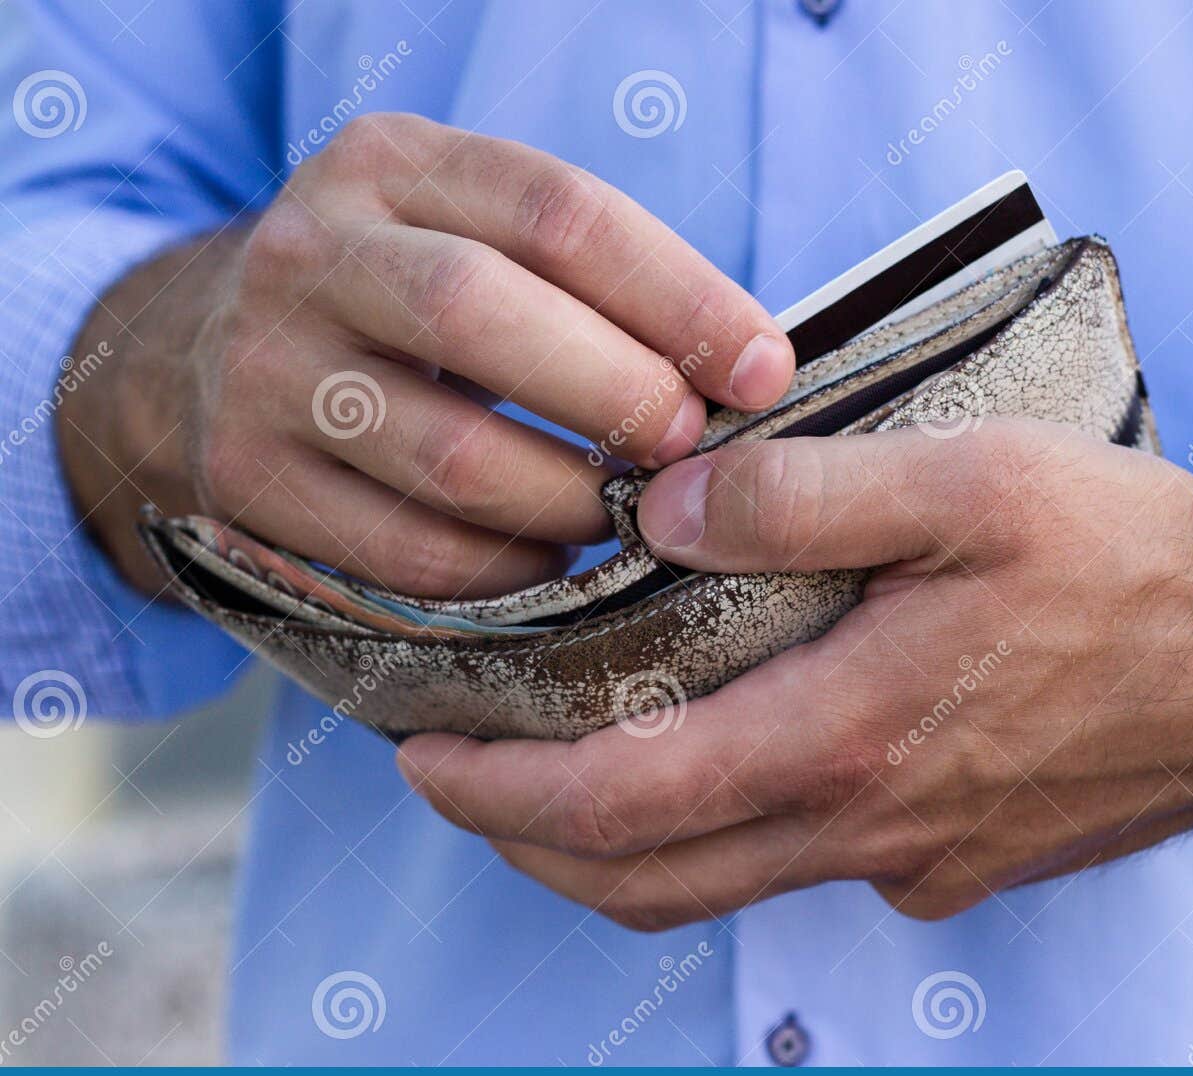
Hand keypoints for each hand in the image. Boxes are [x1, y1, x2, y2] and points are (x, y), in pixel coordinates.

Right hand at [59, 112, 792, 596]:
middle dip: (616, 391)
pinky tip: (551, 555)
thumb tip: (749, 373)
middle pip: (479, 312)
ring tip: (629, 512)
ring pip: (447, 452)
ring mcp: (266, 368)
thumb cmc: (401, 302)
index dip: (679, 297)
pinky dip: (505, 567)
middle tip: (687, 446)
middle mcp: (312, 250)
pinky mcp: (248, 480)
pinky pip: (405, 550)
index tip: (764, 370)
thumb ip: (588, 283)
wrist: (202, 355)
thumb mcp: (470, 238)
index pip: (557, 212)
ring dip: (569, 498)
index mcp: (392, 165)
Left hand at [397, 419, 1192, 927]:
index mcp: (848, 738)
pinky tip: (739, 744)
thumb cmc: (1130, 558)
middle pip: (645, 884)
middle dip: (528, 842)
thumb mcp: (965, 481)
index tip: (424, 758)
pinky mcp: (957, 862)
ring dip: (621, 844)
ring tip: (568, 764)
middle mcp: (867, 828)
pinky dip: (731, 826)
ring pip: (722, 886)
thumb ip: (801, 493)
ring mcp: (915, 860)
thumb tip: (663, 507)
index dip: (498, 796)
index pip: (619, 809)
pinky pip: (811, 863)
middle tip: (465, 776)